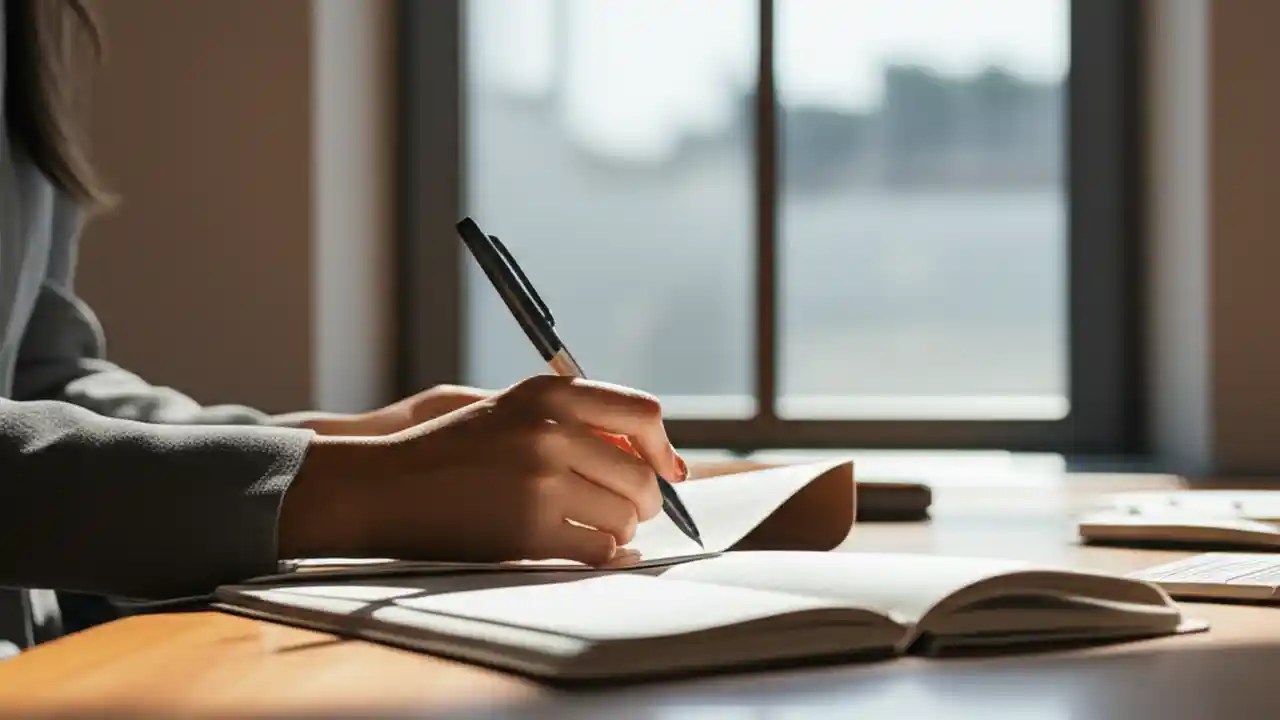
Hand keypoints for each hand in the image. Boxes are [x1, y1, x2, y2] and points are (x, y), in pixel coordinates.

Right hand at [278, 375, 687, 565]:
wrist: (384, 486)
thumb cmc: (449, 451)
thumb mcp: (510, 410)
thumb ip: (573, 420)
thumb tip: (647, 453)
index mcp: (550, 393)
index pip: (643, 414)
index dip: (663, 449)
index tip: (668, 471)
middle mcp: (551, 430)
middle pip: (641, 476)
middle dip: (644, 503)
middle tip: (630, 515)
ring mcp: (541, 480)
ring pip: (625, 518)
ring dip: (621, 532)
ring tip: (598, 531)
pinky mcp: (528, 529)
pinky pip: (600, 550)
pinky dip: (605, 556)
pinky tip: (591, 551)